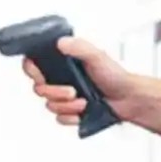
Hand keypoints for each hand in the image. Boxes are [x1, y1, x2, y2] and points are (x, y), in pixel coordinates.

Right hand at [22, 36, 137, 126]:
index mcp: (63, 63)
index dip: (32, 70)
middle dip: (54, 92)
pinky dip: (70, 117)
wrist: (128, 99)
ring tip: (83, 101)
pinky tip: (82, 112)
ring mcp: (65, 96)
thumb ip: (79, 47)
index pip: (34, 64)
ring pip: (49, 105)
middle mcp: (61, 79)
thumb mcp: (97, 56)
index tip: (40, 75)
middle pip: (39, 89)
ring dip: (66, 106)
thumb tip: (61, 42)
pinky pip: (59, 118)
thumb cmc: (116, 76)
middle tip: (71, 91)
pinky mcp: (71, 111)